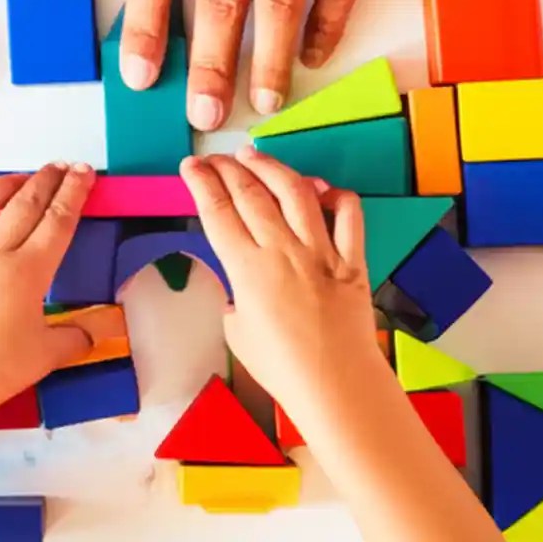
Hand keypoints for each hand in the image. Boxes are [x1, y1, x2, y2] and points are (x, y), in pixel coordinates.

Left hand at [0, 164, 94, 421]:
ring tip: (15, 179)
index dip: (73, 192)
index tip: (83, 172)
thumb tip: (96, 332)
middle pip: (23, 203)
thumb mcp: (47, 355)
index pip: (57, 220)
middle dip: (45, 179)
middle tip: (59, 167)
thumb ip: (75, 336)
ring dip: (1, 184)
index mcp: (28, 272)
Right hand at [180, 146, 375, 408]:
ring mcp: (321, 252)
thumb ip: (235, 292)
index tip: (190, 165)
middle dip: (226, 167)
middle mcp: (283, 251)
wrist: (336, 386)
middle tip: (214, 158)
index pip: (217, 211)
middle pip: (250, 193)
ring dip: (271, 166)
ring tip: (254, 155)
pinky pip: (348, 213)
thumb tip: (240, 276)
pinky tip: (319, 189)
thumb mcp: (236, 330)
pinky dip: (335, 194)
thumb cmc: (281, 368)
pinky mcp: (352, 260)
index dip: (200, 182)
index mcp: (247, 270)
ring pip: (294, 191)